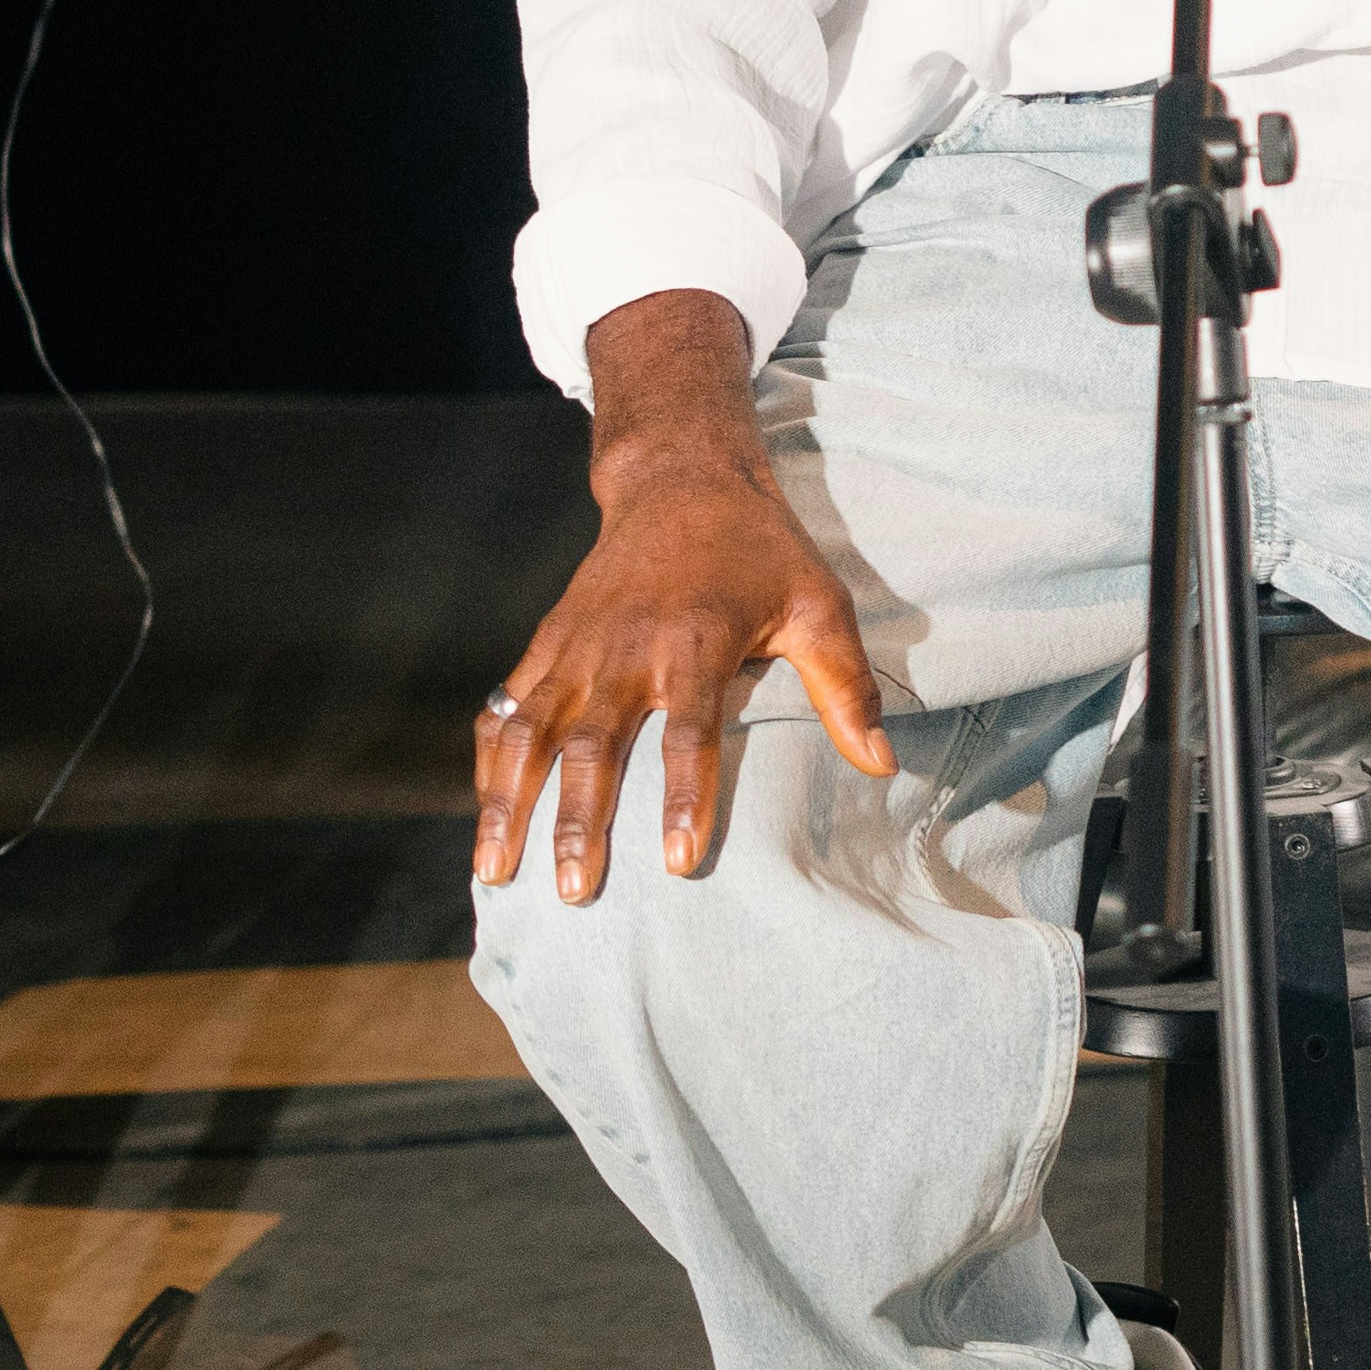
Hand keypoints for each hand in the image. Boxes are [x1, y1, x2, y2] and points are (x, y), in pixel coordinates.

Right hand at [476, 298, 890, 902]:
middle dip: (579, 821)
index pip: (687, 733)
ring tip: (496, 870)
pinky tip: (486, 811)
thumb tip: (884, 764)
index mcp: (694, 641)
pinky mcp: (547, 642)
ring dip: (508, 801)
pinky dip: (489, 760)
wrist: (681, 479)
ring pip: (530, 732)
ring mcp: (576, 646)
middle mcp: (625, 647)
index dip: (683, 798)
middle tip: (576, 890)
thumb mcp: (819, 604)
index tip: (680, 863)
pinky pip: (505, 708)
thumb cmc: (760, 551)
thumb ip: (846, 687)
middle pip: (595, 745)